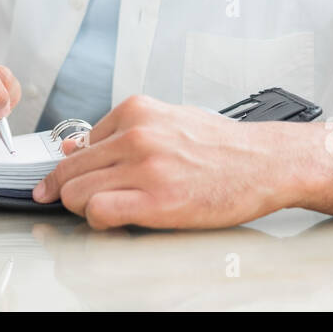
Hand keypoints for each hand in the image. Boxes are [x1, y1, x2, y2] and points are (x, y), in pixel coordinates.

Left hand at [32, 94, 302, 228]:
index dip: (75, 169)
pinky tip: (115, 219)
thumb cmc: (219, 146)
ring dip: (81, 207)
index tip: (75, 182)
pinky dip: (97, 220)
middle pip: (69, 170)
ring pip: (75, 192)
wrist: (264, 162)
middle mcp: (136, 135)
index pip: (78, 145)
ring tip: (105, 210)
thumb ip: (120, 132)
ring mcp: (145, 167)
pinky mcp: (156, 200)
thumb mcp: (167, 121)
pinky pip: (98, 211)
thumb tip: (73, 146)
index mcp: (136, 111)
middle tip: (81, 202)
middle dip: (68, 190)